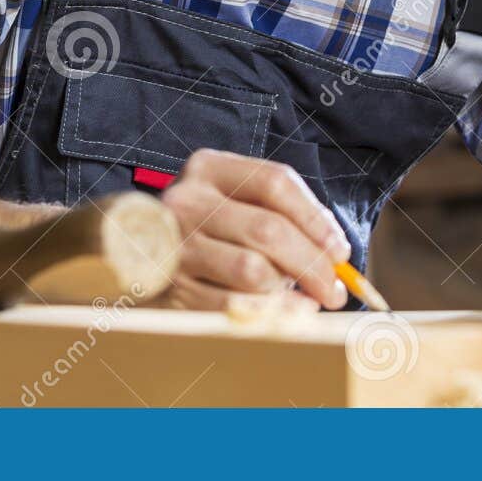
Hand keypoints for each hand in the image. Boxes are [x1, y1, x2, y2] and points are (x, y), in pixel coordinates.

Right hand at [160, 149, 350, 310]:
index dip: (316, 218)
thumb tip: (335, 254)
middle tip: (336, 290)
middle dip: (313, 264)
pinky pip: (231, 305)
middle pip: (267, 229)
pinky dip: (269, 313)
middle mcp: (186, 200)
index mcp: (208, 167)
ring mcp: (175, 244)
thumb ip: (285, 213)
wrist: (140, 252)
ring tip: (306, 298)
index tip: (341, 251)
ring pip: (252, 271)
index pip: (274, 182)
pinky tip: (288, 313)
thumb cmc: (212, 226)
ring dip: (290, 290)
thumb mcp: (240, 200)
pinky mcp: (170, 287)